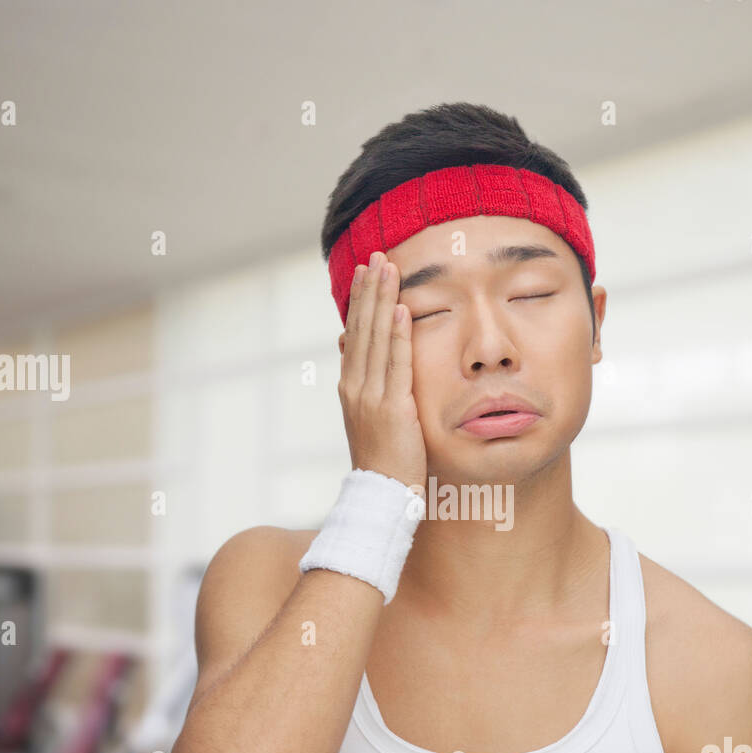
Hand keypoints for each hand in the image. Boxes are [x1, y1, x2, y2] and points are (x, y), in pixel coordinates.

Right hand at [338, 251, 427, 490]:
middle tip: (376, 257)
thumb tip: (351, 349)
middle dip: (369, 290)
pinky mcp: (391, 407)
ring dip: (382, 300)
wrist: (380, 496)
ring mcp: (370, 396)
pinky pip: (395, 363)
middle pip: (361, 328)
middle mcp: (355, 387)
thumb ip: (364, 384)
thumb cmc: (383, 461)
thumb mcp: (368, 418)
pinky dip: (397, 334)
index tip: (366, 273)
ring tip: (387, 268)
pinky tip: (401, 308)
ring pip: (375, 338)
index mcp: (350, 388)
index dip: (360, 302)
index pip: (355, 335)